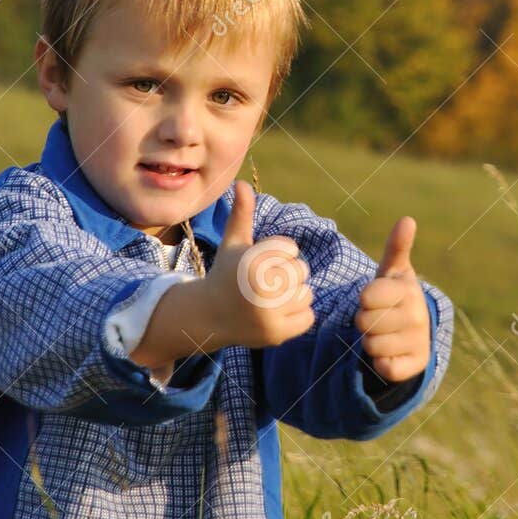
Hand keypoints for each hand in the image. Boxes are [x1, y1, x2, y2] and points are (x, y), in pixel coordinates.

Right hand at [205, 181, 315, 348]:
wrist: (209, 316)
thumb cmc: (226, 273)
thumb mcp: (234, 242)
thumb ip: (242, 214)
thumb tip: (242, 183)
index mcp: (252, 263)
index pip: (292, 249)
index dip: (278, 254)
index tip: (258, 264)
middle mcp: (260, 290)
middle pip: (301, 271)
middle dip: (287, 274)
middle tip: (263, 284)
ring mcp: (269, 315)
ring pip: (307, 293)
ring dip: (293, 295)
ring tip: (269, 298)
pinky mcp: (277, 335)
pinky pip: (308, 316)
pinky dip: (297, 315)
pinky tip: (275, 313)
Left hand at [354, 216, 430, 383]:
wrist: (415, 331)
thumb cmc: (395, 296)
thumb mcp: (393, 272)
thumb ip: (396, 247)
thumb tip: (407, 219)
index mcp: (408, 290)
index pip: (367, 297)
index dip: (363, 300)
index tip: (374, 299)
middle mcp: (417, 315)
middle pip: (365, 322)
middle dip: (364, 321)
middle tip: (377, 318)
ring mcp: (418, 341)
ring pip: (372, 345)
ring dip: (370, 342)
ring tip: (383, 333)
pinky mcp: (416, 365)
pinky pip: (385, 367)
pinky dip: (380, 362)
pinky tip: (389, 352)